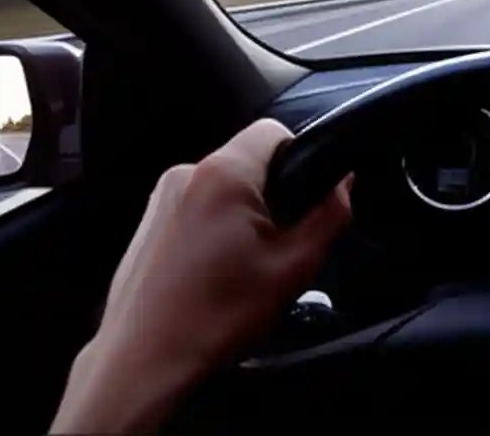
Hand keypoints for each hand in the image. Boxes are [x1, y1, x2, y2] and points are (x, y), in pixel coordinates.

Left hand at [52, 119, 351, 433]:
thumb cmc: (216, 315)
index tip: (307, 197)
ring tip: (243, 267)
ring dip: (242, 215)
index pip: (275, 130)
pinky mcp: (148, 222)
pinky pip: (197, 208)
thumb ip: (329, 216)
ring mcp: (160, 198)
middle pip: (248, 162)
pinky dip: (214, 230)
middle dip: (272, 194)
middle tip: (279, 245)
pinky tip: (215, 275)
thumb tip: (343, 185)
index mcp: (224, 174)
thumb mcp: (294, 267)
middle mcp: (186, 174)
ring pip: (223, 188)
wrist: (145, 359)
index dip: (302, 157)